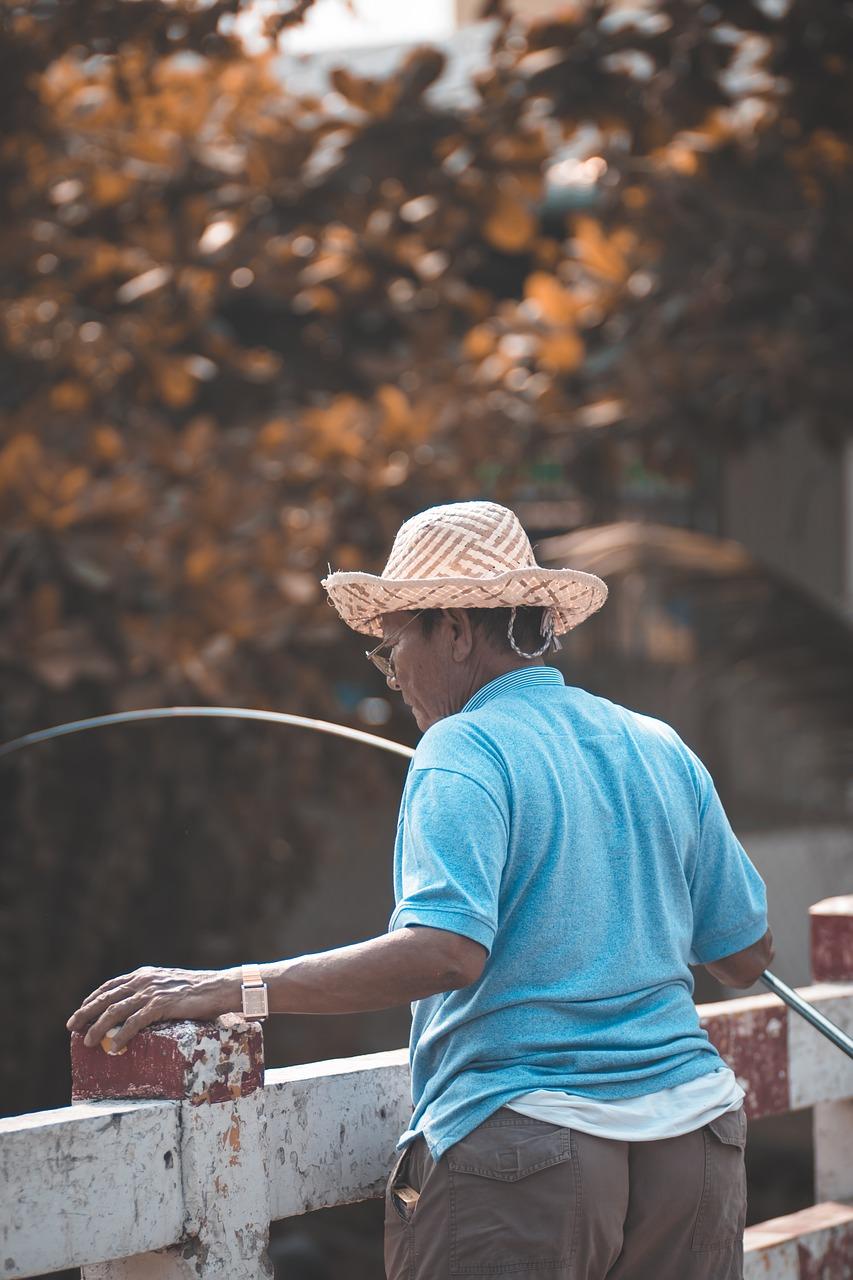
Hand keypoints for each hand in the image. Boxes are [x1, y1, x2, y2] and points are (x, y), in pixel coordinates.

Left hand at [66, 965, 241, 1051]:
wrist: (219, 988)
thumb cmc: (198, 991)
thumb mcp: (169, 985)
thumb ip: (152, 993)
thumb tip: (137, 1011)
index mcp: (145, 974)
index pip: (110, 986)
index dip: (92, 999)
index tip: (80, 1012)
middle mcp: (144, 980)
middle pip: (106, 997)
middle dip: (86, 1013)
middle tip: (72, 1027)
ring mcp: (152, 992)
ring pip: (115, 1011)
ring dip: (98, 1027)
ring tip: (88, 1041)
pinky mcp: (161, 1005)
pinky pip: (134, 1022)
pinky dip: (121, 1035)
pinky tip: (114, 1047)